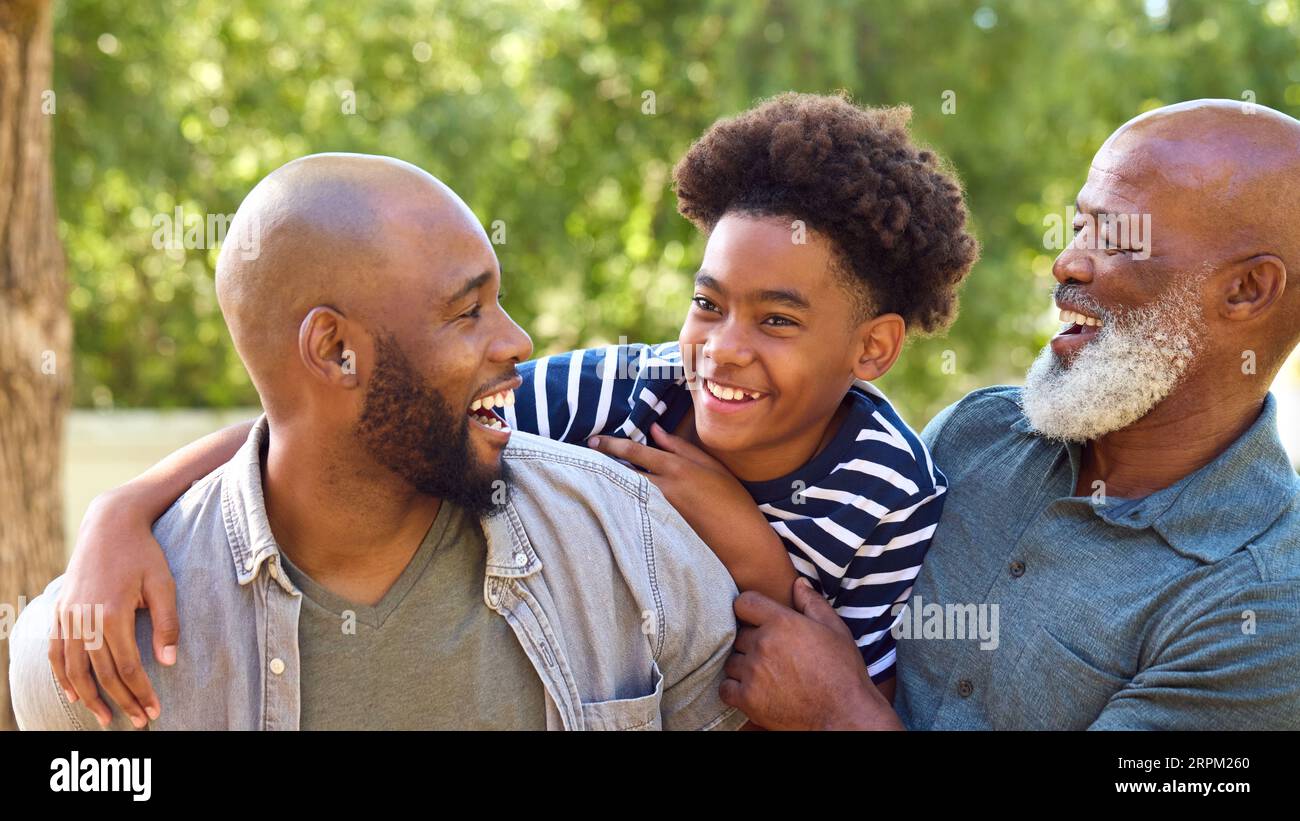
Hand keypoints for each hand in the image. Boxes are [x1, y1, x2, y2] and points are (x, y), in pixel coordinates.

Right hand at [48, 490, 178, 727]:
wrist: (109, 525)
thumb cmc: (143, 554)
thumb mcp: (164, 584)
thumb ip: (167, 624)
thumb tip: (168, 662)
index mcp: (113, 614)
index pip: (126, 667)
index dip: (141, 692)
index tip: (155, 710)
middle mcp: (85, 618)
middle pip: (101, 674)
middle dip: (121, 701)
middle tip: (139, 721)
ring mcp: (68, 616)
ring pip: (73, 669)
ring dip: (89, 697)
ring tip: (106, 718)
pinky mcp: (60, 611)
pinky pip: (54, 652)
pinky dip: (62, 676)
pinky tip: (74, 694)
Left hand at [588, 423, 796, 602]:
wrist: (742, 543)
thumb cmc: (733, 502)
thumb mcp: (711, 467)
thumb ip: (681, 447)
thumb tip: (655, 431)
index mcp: (678, 468)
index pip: (635, 451)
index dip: (611, 444)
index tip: (593, 440)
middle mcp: (664, 488)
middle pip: (621, 473)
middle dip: (600, 464)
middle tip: (581, 458)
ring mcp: (659, 512)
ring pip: (624, 493)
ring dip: (607, 485)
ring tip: (589, 478)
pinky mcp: (659, 531)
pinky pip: (633, 513)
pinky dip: (620, 505)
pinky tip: (608, 503)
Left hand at [720, 577, 902, 730]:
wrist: (844, 715)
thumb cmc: (843, 671)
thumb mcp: (835, 629)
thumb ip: (812, 602)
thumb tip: (798, 583)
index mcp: (781, 622)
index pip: (744, 602)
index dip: (750, 609)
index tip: (758, 619)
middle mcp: (762, 644)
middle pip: (739, 635)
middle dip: (752, 641)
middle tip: (772, 653)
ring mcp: (753, 673)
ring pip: (732, 661)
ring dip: (744, 665)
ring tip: (765, 673)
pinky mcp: (748, 699)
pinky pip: (726, 688)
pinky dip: (735, 689)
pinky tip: (753, 690)